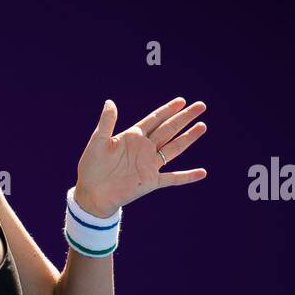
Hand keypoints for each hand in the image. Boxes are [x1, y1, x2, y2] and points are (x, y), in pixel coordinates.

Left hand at [74, 97, 208, 215]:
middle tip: (200, 106)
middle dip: (184, 118)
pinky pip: (173, 178)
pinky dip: (187, 176)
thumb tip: (110, 102)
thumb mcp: (98, 142)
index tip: (182, 101)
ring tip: (202, 126)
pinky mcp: (151, 181)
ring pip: (174, 149)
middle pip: (169, 130)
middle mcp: (144, 149)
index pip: (154, 119)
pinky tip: (202, 172)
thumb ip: (106, 123)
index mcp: (133, 137)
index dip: (168, 110)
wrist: (91, 194)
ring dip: (188, 138)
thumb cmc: (92, 167)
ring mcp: (149, 165)